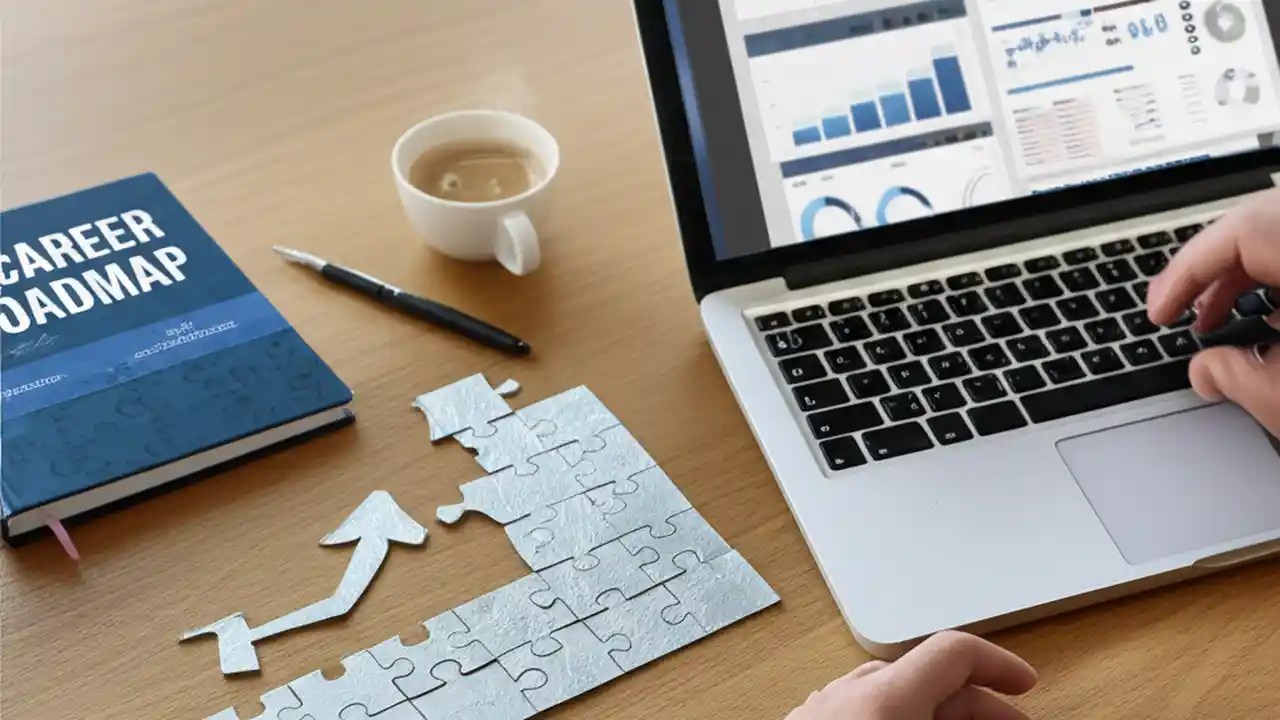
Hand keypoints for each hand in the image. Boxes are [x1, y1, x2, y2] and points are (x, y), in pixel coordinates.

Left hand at [784, 631, 1037, 719]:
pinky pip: (854, 710)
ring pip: (886, 692)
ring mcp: (814, 711)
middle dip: (973, 700)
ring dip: (931, 708)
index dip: (998, 662)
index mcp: (882, 699)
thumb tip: (1000, 716)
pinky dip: (890, 717)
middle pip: (922, 675)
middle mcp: (844, 696)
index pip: (952, 651)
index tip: (1025, 683)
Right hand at [1147, 189, 1279, 433]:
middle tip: (1178, 310)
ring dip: (1246, 275)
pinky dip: (1277, 280)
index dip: (1187, 271)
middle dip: (1210, 270)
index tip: (1160, 311)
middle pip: (1259, 224)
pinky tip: (1271, 322)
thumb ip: (1239, 380)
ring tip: (1217, 320)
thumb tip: (1207, 370)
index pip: (1241, 231)